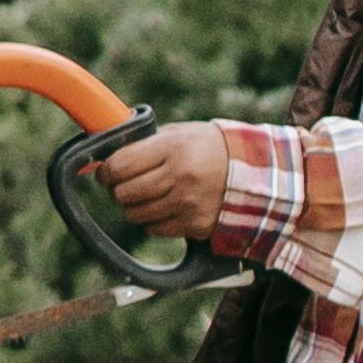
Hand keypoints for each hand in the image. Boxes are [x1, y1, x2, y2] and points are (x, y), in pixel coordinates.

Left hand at [89, 122, 242, 243]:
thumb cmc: (210, 148)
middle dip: (117, 190)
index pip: (119, 165)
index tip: (105, 173)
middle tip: (123, 185)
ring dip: (133, 207)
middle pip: (123, 193)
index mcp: (173, 148)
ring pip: (135, 214)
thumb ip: (145, 144)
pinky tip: (164, 208)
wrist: (258, 171)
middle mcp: (180, 176)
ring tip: (145, 196)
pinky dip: (152, 221)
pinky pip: (155, 229)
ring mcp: (189, 203)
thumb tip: (106, 156)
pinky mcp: (196, 225)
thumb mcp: (179, 134)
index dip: (105, 171)